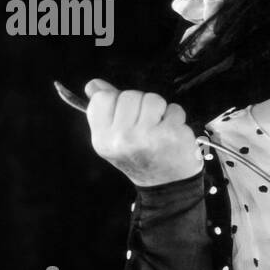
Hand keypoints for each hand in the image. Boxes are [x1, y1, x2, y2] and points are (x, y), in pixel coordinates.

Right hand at [84, 79, 202, 187]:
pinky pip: (174, 109)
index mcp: (102, 139)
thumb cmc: (141, 157)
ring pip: (153, 99)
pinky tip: (173, 135)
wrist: (167, 185)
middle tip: (146, 127)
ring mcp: (147, 136)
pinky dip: (176, 118)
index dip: (117, 101)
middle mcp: (122, 139)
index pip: (103, 97)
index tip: (126, 117)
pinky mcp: (171, 134)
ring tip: (159, 129)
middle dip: (141, 106)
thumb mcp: (115, 138)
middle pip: (130, 95)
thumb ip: (104, 110)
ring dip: (160, 110)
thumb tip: (93, 85)